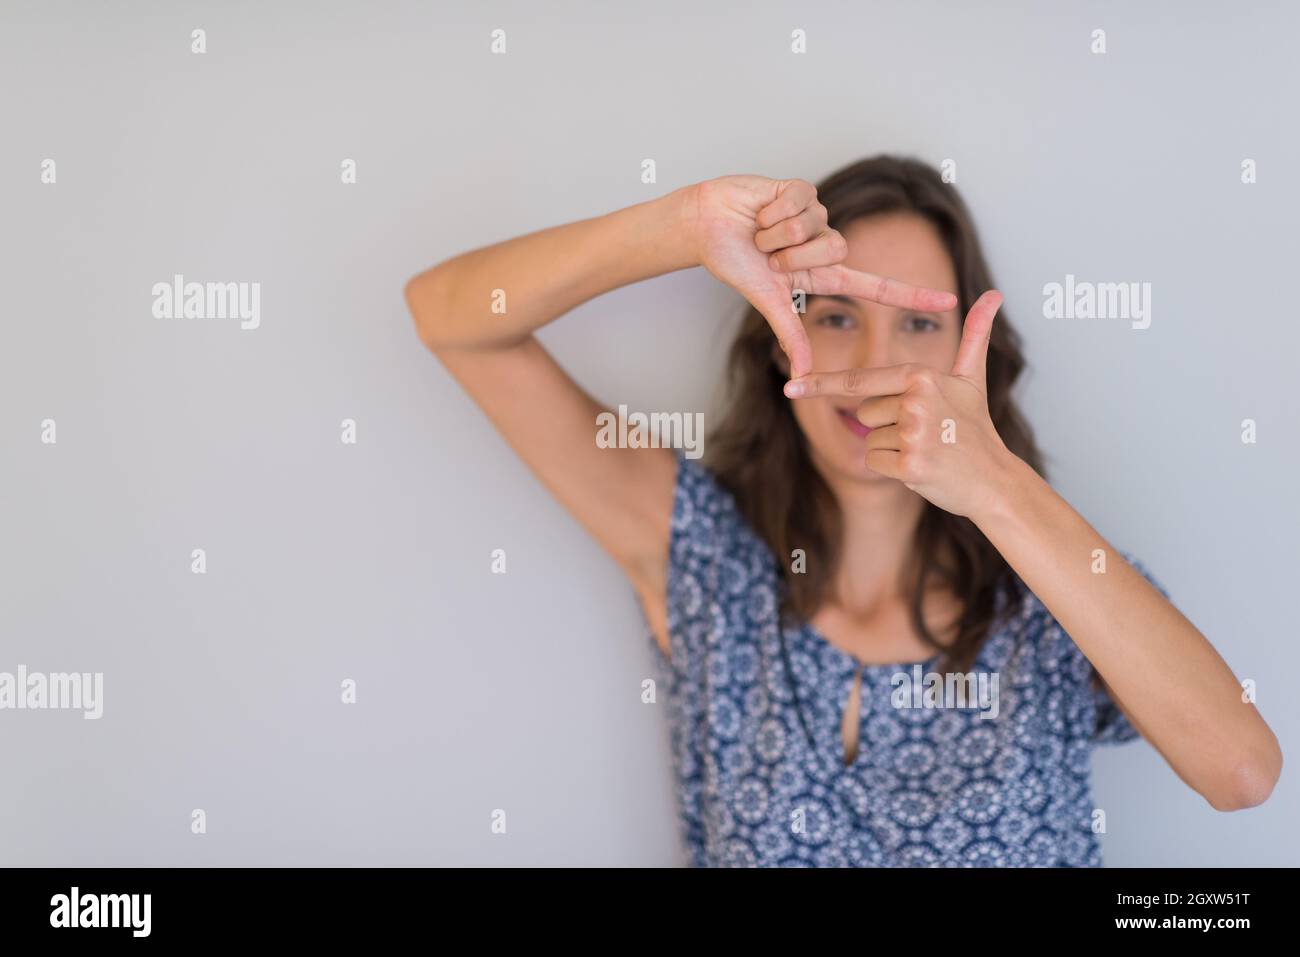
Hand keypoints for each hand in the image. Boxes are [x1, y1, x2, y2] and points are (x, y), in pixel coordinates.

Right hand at [687, 175, 958, 378]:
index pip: (875, 286)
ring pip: (813, 227)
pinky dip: (770, 213)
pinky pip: (798, 203)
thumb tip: (802, 375)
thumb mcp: (766, 300)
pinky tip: (759, 211)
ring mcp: (816, 215)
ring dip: (776, 234)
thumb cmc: (733, 261)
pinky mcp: (802, 189)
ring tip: (760, 232)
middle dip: (792, 254)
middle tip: (767, 253)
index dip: (911, 295)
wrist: (705, 225)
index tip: (948, 303)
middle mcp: (824, 243)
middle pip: (836, 251)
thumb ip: (789, 334)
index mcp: (821, 273)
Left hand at [782, 290, 1019, 519]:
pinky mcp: (910, 465)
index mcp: (921, 376)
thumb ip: (975, 336)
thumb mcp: (972, 379)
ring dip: (891, 449)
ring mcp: (913, 434)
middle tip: (925, 433)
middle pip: (865, 413)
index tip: (790, 386)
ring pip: (869, 439)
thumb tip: (994, 294)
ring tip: (926, 449)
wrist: (993, 480)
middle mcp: (915, 401)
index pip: (859, 380)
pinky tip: (921, 467)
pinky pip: (874, 462)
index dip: (821, 384)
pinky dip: (892, 470)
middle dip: (886, 426)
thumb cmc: (976, 428)